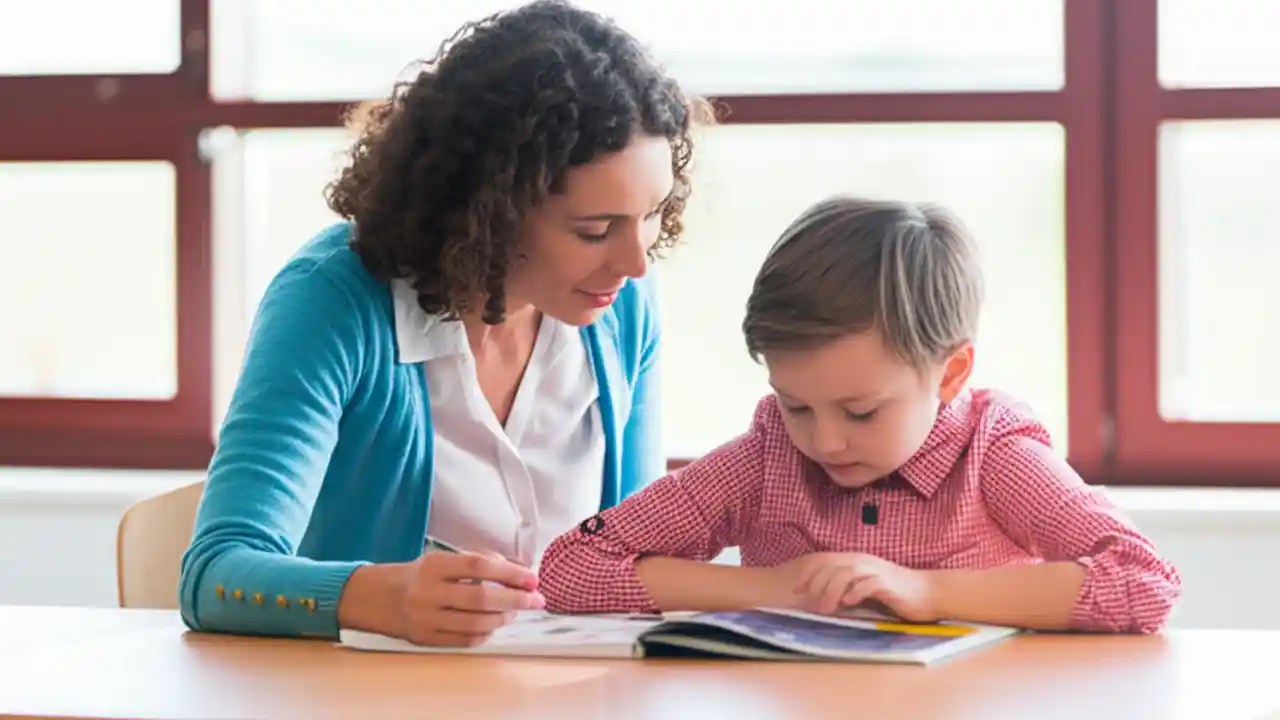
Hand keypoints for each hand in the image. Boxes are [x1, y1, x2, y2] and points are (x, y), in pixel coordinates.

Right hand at [394, 550, 545, 646]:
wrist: (376, 598)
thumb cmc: (417, 576)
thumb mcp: (441, 558)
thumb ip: (476, 562)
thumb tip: (516, 572)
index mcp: (434, 566)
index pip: (479, 566)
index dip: (509, 572)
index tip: (531, 578)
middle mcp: (428, 592)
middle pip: (481, 598)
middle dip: (515, 599)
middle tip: (535, 600)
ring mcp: (426, 618)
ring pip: (476, 623)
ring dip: (503, 618)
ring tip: (515, 611)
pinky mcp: (426, 638)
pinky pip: (465, 639)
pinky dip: (486, 633)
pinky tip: (494, 624)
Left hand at [785, 552, 939, 621]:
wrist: (928, 592)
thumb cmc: (897, 592)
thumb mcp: (867, 586)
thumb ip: (848, 587)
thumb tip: (825, 597)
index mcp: (856, 561)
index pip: (826, 560)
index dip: (808, 573)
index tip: (795, 588)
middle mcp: (863, 562)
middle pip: (831, 566)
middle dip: (815, 583)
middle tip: (807, 602)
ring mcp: (875, 571)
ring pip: (845, 574)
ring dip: (831, 591)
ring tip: (825, 609)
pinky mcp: (887, 583)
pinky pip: (867, 585)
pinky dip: (854, 593)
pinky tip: (847, 604)